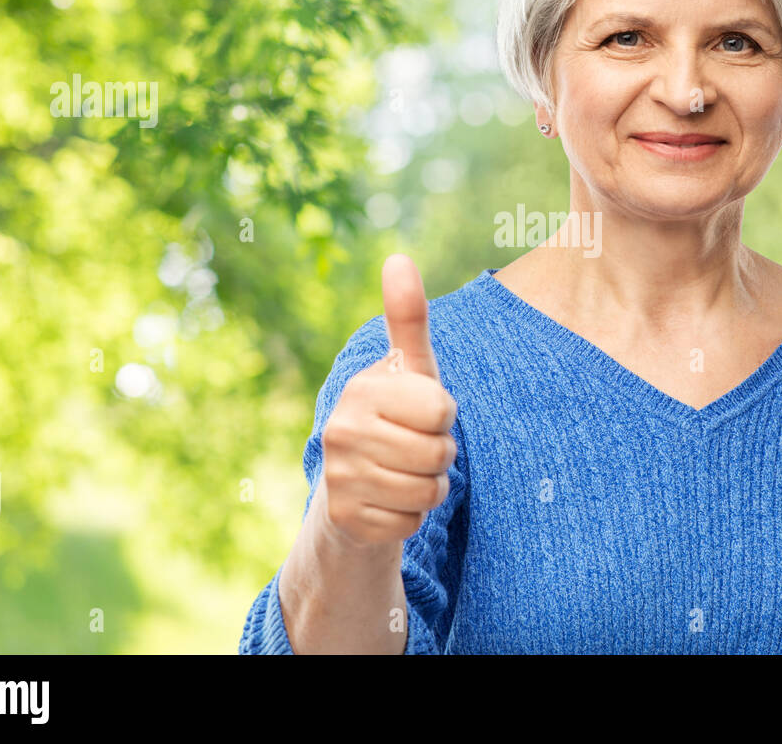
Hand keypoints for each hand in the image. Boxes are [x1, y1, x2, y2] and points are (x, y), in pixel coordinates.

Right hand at [320, 254, 457, 548]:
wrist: (355, 484)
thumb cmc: (395, 415)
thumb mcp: (410, 368)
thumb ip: (408, 318)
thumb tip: (398, 257)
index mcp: (363, 388)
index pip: (441, 409)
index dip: (443, 415)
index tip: (420, 413)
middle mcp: (341, 429)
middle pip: (438, 453)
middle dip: (439, 455)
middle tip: (413, 447)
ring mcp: (339, 477)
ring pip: (427, 492)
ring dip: (427, 487)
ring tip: (404, 472)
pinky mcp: (345, 519)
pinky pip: (411, 524)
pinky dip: (410, 517)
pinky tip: (389, 501)